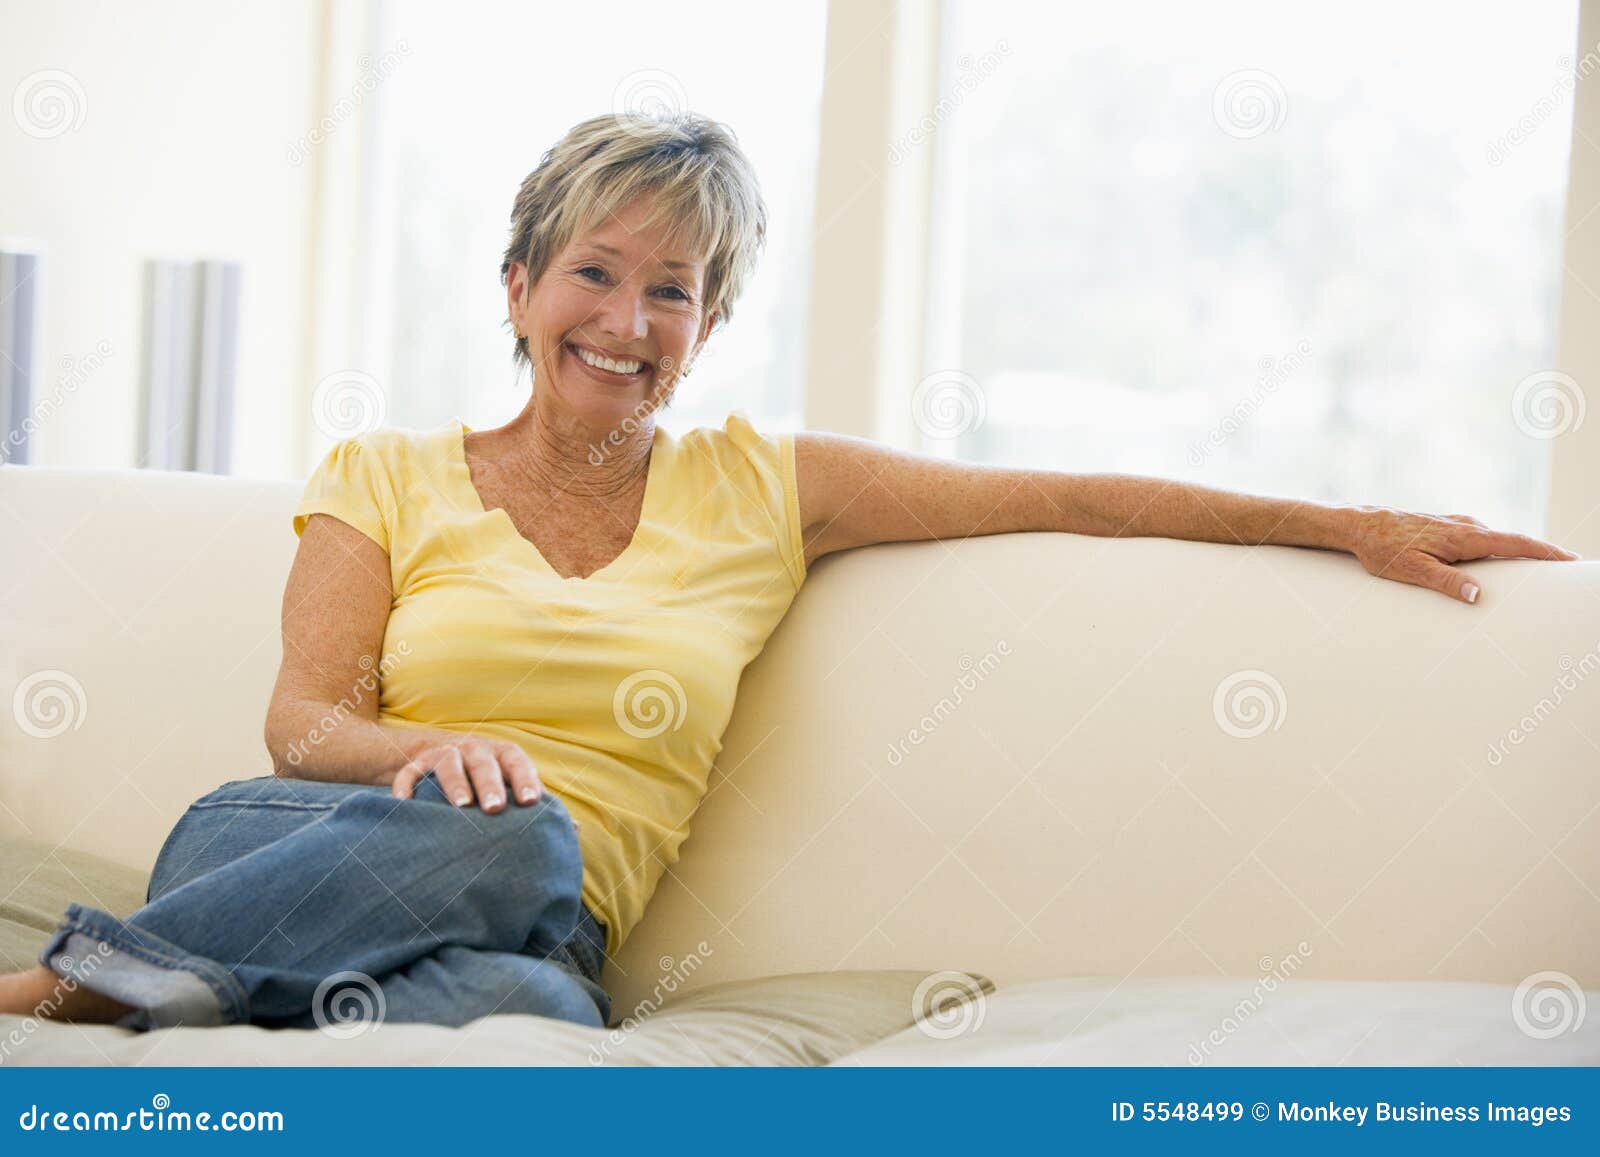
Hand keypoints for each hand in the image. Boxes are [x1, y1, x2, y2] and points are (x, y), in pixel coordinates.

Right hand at [390, 736, 542, 812]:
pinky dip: (407, 786)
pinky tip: (407, 805)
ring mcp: (445, 754)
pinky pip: (410, 772)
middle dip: (490, 784)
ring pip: (449, 762)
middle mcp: (475, 750)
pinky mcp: (417, 763)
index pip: (517, 762)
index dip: (525, 780)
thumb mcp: (512, 782)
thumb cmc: (490, 777)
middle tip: (495, 808)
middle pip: (483, 762)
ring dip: (456, 782)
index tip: (531, 802)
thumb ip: (538, 803)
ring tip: (462, 805)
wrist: (442, 753)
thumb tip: (573, 829)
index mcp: (503, 755)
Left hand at [1344, 506, 1580, 603]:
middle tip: (1567, 569)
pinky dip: (1497, 549)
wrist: (1361, 525)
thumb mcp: (1413, 570)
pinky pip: (1481, 539)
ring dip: (1518, 553)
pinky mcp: (1448, 527)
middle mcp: (1466, 526)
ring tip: (1541, 570)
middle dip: (1540, 554)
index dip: (1545, 552)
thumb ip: (1446, 582)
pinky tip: (1500, 562)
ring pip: (1496, 540)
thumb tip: (1478, 594)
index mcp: (1464, 537)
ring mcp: (1458, 524)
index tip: (1571, 560)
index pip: (1515, 543)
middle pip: (1513, 541)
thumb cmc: (1384, 549)